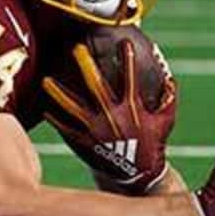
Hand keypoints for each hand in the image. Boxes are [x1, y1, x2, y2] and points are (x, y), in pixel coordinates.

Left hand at [42, 40, 177, 194]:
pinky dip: (54, 117)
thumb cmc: (153, 144)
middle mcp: (112, 116)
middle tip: (75, 47)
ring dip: (58, 91)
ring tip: (46, 80)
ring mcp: (95, 129)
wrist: (139, 175)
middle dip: (85, 64)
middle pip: (95, 85)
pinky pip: (65, 127)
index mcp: (132, 108)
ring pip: (72, 106)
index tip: (123, 40)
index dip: (127, 58)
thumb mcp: (166, 121)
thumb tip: (170, 78)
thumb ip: (169, 99)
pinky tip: (44, 107)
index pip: (130, 77)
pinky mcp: (84, 142)